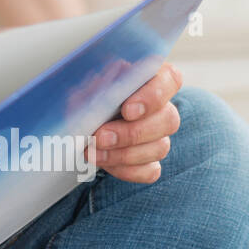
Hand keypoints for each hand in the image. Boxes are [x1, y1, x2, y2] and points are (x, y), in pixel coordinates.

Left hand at [90, 62, 183, 182]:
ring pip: (160, 148)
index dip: (154, 96)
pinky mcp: (151, 161)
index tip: (128, 110)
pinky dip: (126, 170)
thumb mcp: (87, 84)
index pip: (170, 80)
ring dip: (124, 154)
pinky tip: (104, 163)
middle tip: (100, 137)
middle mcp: (162, 107)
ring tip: (93, 152)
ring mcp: (160, 136)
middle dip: (132, 133)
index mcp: (151, 78)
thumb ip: (97, 84)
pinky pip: (150, 171)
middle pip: (168, 120)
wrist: (78, 121)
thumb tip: (100, 88)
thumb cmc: (86, 95)